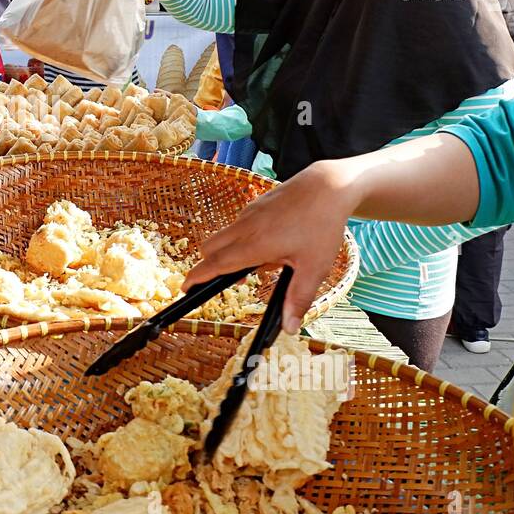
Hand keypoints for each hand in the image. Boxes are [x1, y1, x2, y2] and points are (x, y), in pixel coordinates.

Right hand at [183, 160, 358, 332]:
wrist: (329, 186)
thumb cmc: (322, 225)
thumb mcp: (314, 267)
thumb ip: (298, 298)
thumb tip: (288, 328)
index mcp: (254, 244)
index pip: (215, 264)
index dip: (197, 278)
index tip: (184, 289)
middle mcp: (245, 227)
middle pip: (210, 249)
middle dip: (210, 266)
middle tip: (229, 282)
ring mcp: (249, 213)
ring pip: (226, 237)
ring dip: (232, 253)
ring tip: (268, 263)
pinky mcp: (256, 205)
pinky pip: (240, 226)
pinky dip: (245, 240)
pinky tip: (275, 244)